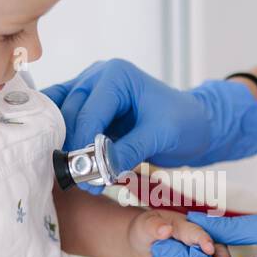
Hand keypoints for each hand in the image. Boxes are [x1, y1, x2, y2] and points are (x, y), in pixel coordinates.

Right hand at [42, 59, 256, 190]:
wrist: (194, 124)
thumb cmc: (184, 122)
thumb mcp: (160, 135)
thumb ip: (129, 150)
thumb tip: (99, 171)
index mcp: (116, 75)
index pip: (88, 112)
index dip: (83, 145)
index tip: (85, 176)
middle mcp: (97, 77)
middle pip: (70, 115)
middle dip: (74, 149)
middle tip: (82, 182)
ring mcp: (89, 91)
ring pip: (63, 120)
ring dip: (67, 148)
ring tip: (78, 177)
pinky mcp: (88, 108)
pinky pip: (65, 121)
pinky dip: (63, 140)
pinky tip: (65, 161)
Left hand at [128, 208, 231, 256]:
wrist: (141, 242)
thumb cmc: (144, 229)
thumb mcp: (145, 225)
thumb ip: (155, 227)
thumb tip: (166, 230)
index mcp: (184, 225)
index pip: (196, 232)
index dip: (204, 240)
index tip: (210, 249)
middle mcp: (195, 237)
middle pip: (214, 244)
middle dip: (220, 256)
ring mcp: (196, 251)